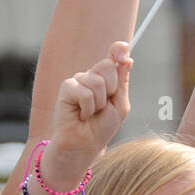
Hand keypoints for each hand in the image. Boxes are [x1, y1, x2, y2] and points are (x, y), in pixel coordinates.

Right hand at [48, 42, 131, 163]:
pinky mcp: (67, 88)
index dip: (119, 49)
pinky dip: (87, 107)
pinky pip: (84, 91)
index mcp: (107, 78)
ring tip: (92, 113)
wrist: (85, 144)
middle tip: (104, 105)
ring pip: (96, 81)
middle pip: (107, 65)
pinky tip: (82, 115)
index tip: (123, 55)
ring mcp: (78, 81)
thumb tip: (127, 59)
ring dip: (99, 103)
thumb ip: (122, 82)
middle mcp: (92, 76)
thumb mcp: (120, 104)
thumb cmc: (102, 127)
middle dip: (111, 89)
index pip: (114, 54)